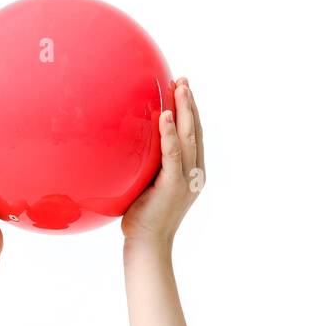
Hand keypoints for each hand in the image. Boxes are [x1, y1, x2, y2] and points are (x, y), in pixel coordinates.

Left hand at [120, 78, 205, 246]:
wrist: (147, 246)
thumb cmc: (142, 221)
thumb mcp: (147, 188)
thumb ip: (149, 168)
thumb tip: (132, 148)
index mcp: (191, 174)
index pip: (193, 137)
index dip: (190, 112)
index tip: (184, 90)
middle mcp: (194, 174)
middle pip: (195, 131)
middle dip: (190, 103)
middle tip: (183, 80)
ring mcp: (186, 180)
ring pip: (188, 138)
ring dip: (185, 110)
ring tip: (179, 87)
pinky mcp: (173, 186)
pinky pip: (171, 155)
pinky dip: (169, 135)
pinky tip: (165, 116)